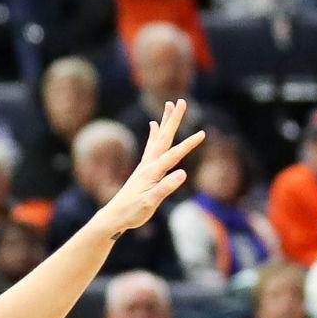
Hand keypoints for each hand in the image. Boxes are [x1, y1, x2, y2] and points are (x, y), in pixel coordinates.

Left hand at [99, 99, 204, 237]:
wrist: (114, 216)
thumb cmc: (132, 212)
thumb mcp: (150, 203)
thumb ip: (166, 187)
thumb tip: (183, 173)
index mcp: (152, 172)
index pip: (174, 155)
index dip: (189, 144)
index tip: (203, 133)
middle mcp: (148, 164)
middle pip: (164, 138)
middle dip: (174, 120)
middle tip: (181, 101)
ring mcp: (145, 166)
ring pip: (158, 138)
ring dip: (165, 122)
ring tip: (169, 105)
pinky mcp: (143, 170)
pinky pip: (151, 146)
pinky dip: (154, 134)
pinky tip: (154, 125)